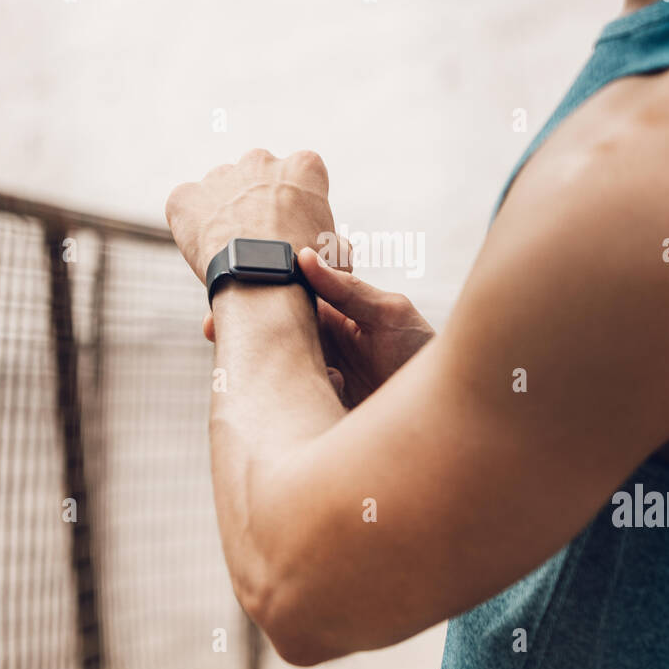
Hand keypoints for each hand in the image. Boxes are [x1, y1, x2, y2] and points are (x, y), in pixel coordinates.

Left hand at [164, 149, 334, 282]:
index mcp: (304, 166)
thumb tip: (334, 246)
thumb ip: (333, 239)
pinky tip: (205, 251)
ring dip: (224, 212)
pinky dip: (192, 227)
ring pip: (220, 191)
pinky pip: (186, 208)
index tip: (292, 230)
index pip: (301, 178)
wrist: (262, 283)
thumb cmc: (307, 270)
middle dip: (257, 203)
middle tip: (260, 241)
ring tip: (232, 250)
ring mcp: (219, 175)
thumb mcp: (337, 253)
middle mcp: (260, 159)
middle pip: (257, 178)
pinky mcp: (185, 196)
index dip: (295, 206)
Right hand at [203, 247, 434, 406]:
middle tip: (215, 329)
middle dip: (245, 333)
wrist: (453, 408)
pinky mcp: (322, 411)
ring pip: (279, 371)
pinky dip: (301, 395)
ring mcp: (320, 381)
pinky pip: (296, 403)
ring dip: (271, 367)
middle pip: (274, 337)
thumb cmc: (425, 352)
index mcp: (334, 318)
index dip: (258, 297)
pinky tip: (324, 390)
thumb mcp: (391, 313)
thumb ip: (348, 289)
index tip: (229, 293)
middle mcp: (322, 348)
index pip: (288, 302)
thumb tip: (304, 258)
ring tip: (277, 363)